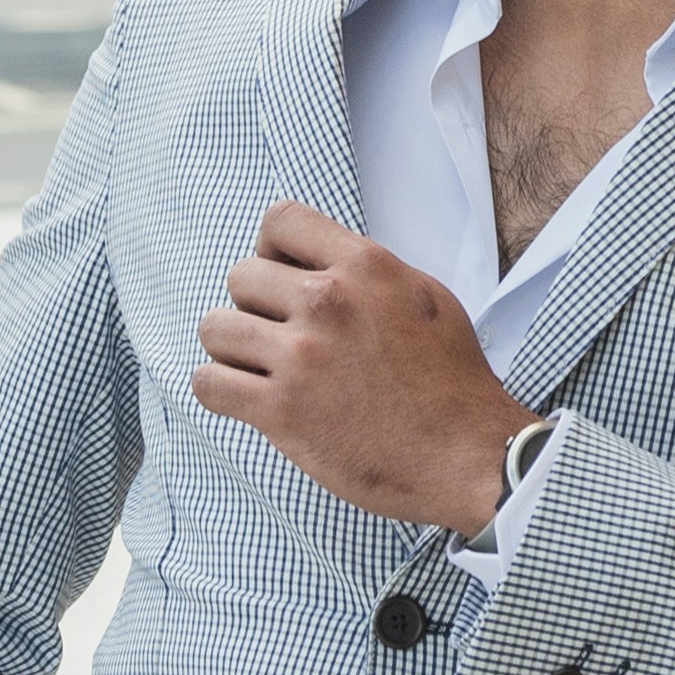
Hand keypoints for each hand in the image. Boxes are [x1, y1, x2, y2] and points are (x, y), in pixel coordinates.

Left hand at [193, 200, 533, 536]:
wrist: (466, 454)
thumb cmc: (451, 379)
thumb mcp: (424, 295)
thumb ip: (367, 273)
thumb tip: (322, 263)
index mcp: (364, 265)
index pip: (279, 220)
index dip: (272, 249)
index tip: (284, 279)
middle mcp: (328, 301)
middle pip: (240, 276)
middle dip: (255, 305)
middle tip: (282, 336)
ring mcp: (301, 356)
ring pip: (215, 328)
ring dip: (232, 348)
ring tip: (260, 368)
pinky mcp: (281, 411)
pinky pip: (208, 384)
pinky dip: (219, 390)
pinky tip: (245, 398)